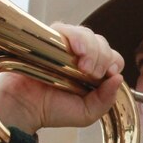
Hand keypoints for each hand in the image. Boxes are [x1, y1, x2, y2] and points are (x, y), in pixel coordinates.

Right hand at [0, 23, 124, 134]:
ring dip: (91, 49)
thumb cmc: (52, 110)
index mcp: (92, 72)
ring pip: (88, 35)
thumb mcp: (86, 114)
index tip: (108, 75)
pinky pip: (66, 29)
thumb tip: (118, 79)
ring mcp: (65, 46)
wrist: (24, 108)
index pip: (113, 58)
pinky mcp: (49, 39)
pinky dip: (75, 37)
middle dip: (103, 58)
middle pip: (102, 43)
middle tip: (91, 74)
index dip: (114, 63)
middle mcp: (80, 56)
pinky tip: (76, 51)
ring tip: (83, 67)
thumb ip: (105, 100)